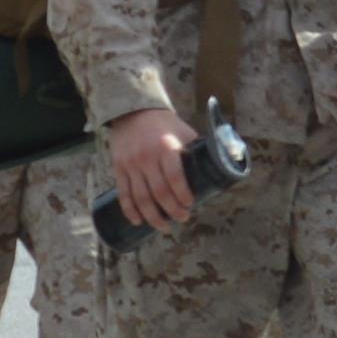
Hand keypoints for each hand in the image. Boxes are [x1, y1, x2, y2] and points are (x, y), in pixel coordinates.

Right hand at [103, 107, 195, 235]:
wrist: (133, 110)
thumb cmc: (164, 124)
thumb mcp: (183, 132)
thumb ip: (195, 150)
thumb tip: (217, 169)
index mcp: (166, 147)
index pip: (175, 177)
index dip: (183, 195)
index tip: (190, 205)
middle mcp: (147, 157)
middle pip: (160, 192)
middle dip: (172, 210)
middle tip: (182, 218)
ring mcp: (131, 165)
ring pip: (141, 198)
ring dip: (153, 217)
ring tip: (164, 227)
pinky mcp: (119, 169)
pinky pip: (124, 194)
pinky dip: (130, 211)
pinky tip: (138, 222)